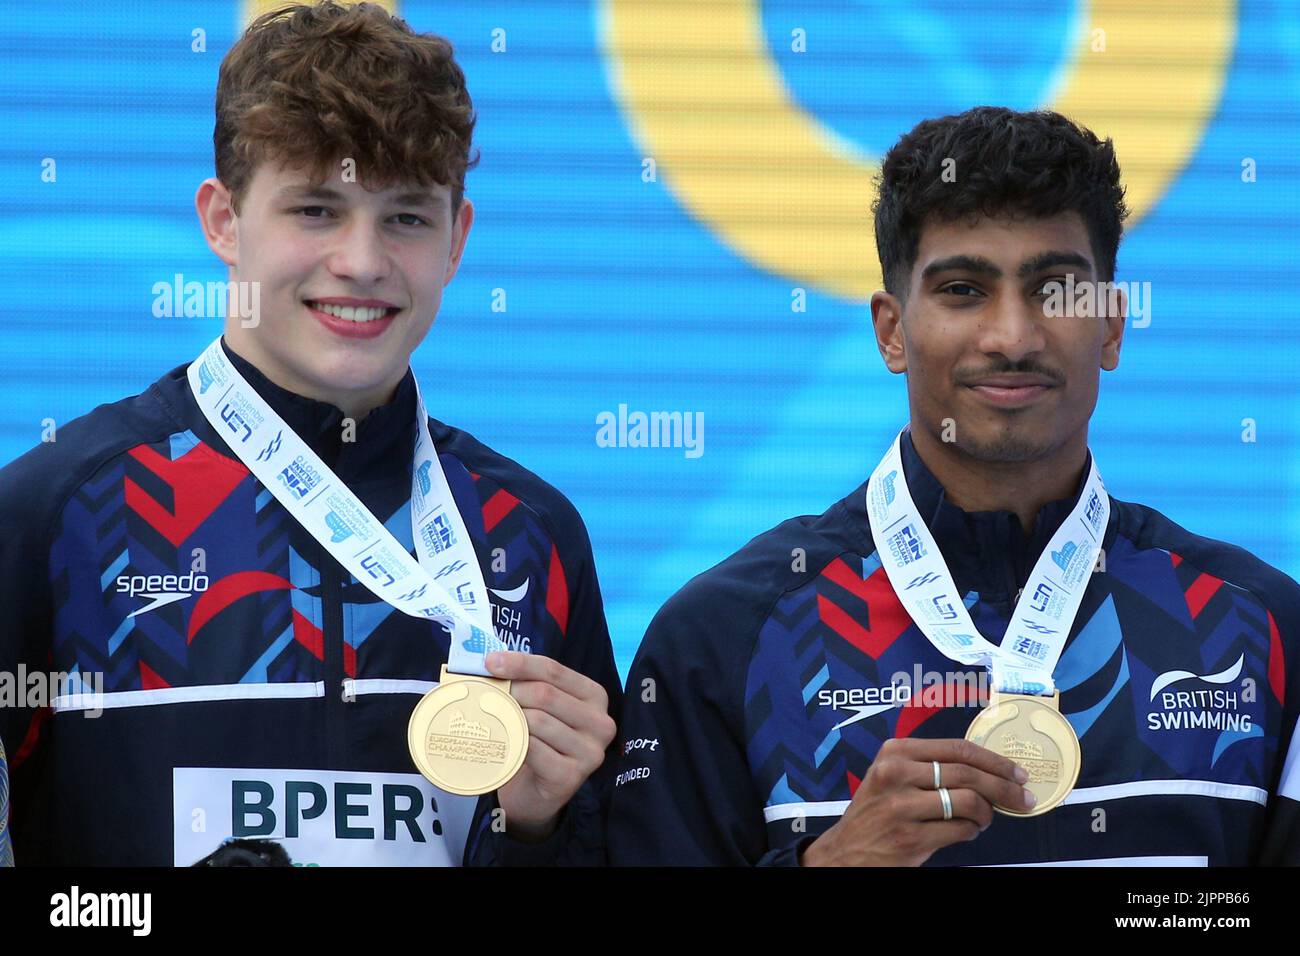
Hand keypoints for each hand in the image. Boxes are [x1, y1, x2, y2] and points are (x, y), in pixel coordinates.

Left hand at [486, 651, 616, 841]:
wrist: (536, 794)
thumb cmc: (538, 742)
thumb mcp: (541, 708)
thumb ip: (528, 684)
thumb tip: (491, 663)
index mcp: (595, 696)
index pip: (554, 670)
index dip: (520, 663)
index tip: (490, 662)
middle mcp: (600, 722)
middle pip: (545, 694)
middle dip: (510, 692)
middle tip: (486, 697)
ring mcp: (590, 752)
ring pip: (537, 720)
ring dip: (509, 719)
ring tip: (493, 721)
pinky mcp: (571, 777)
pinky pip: (532, 749)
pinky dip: (513, 744)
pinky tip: (503, 744)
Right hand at [800, 737, 1033, 866]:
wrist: (845, 851)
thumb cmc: (876, 811)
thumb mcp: (891, 776)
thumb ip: (930, 766)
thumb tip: (988, 768)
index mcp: (895, 752)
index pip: (958, 748)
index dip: (994, 760)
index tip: (1017, 771)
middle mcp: (896, 774)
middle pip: (968, 774)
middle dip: (1004, 787)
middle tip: (1023, 798)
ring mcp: (902, 807)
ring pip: (969, 802)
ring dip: (987, 813)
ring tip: (985, 818)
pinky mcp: (910, 837)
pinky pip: (961, 830)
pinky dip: (972, 831)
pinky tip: (967, 830)